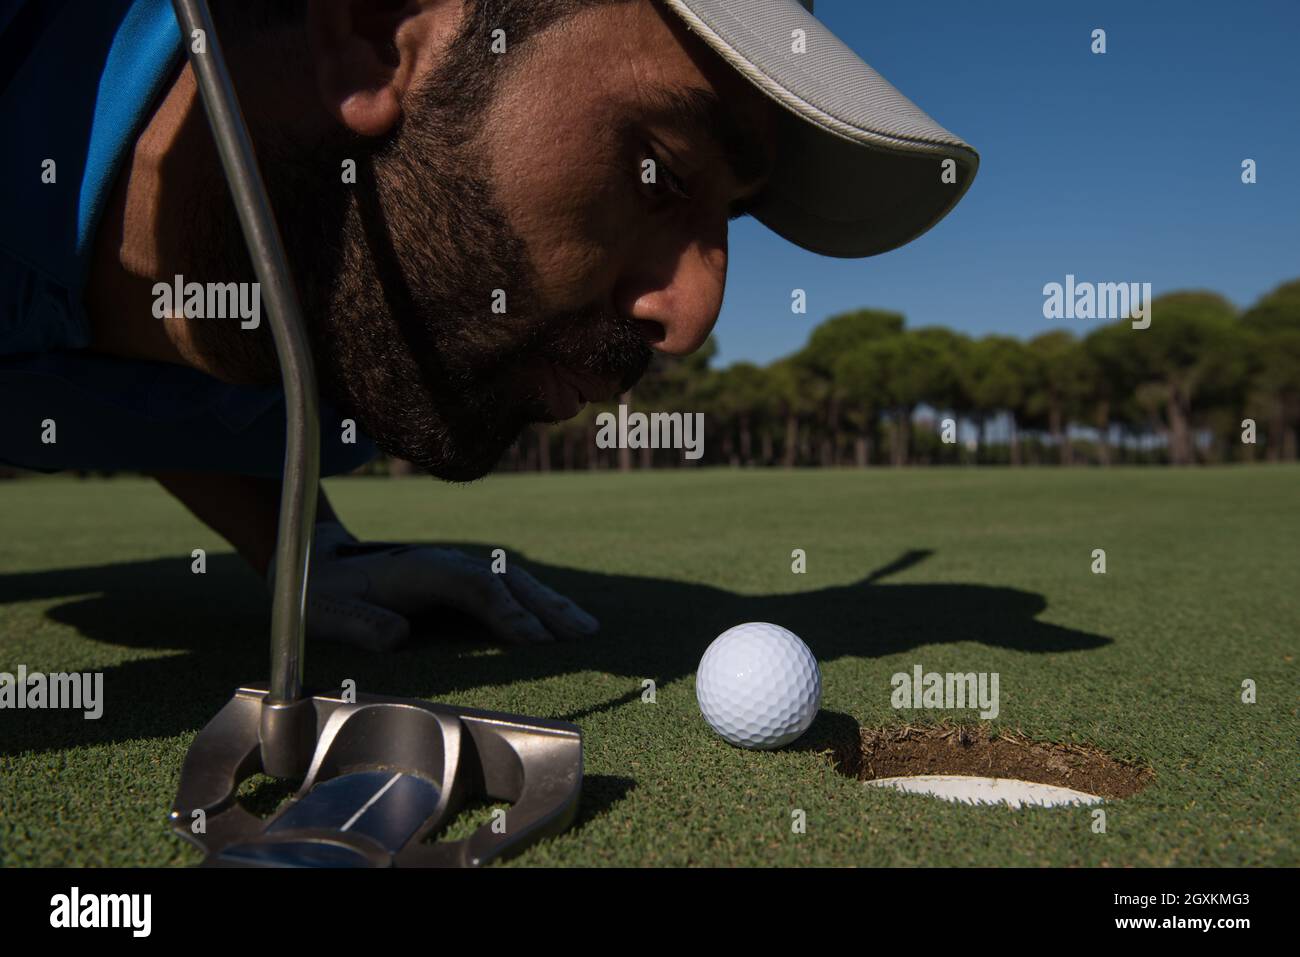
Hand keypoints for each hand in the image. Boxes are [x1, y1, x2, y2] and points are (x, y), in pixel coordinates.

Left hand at [267, 522, 599, 651]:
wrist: (320, 564)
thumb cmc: (326, 596)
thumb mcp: (328, 612)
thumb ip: (359, 624)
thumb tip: (396, 636)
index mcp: (419, 568)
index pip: (474, 585)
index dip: (505, 610)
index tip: (534, 639)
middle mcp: (448, 562)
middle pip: (507, 579)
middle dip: (546, 607)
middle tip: (582, 637)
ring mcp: (460, 567)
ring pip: (516, 582)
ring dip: (552, 604)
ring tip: (588, 630)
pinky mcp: (465, 579)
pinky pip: (511, 588)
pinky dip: (541, 603)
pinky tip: (565, 620)